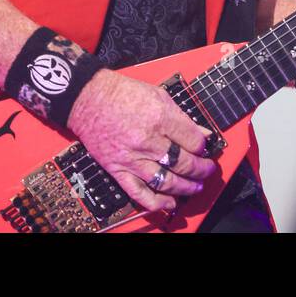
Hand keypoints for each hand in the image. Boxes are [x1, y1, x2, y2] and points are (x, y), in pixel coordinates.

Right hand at [66, 67, 219, 214]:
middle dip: (201, 169)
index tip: (204, 147)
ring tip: (195, 186)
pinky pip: (139, 192)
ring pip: (166, 181)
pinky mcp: (118, 169)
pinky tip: (170, 203)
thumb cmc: (121, 93)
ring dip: (185, 187)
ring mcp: (133, 157)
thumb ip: (182, 116)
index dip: (203, 146)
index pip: (193, 141)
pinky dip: (157, 202)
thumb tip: (202, 133)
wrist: (88, 99)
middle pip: (184, 163)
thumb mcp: (158, 94)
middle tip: (207, 169)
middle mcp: (148, 140)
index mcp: (160, 117)